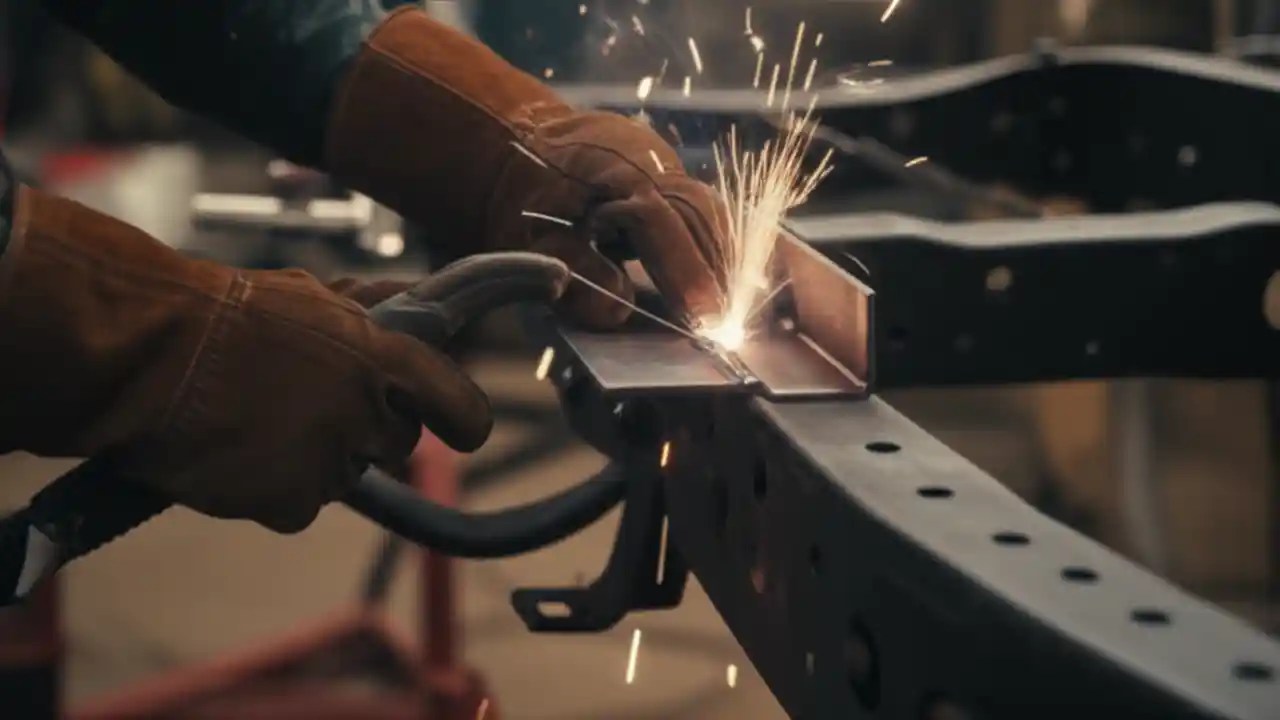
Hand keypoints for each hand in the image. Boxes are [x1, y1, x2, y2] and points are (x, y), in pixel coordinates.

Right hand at [0, 186, 491, 532]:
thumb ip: (372, 311)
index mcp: (381, 356)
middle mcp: (365, 409)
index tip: (462, 428)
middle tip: (313, 405)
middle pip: (396, 442)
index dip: (462, 418)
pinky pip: (298, 507)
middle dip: (366, 429)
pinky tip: (238, 455)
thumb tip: (415, 302)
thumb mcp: (311, 297)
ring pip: (344, 475)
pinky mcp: (289, 499)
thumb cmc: (223, 315)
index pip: (458, 403)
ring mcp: (329, 457)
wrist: (149, 353)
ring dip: (313, 458)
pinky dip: (272, 491)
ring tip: (258, 420)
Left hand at [325, 8, 727, 329]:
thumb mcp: (530, 241)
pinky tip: (715, 283)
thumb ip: (573, 273)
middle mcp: (648, 159)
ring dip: (718, 262)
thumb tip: (619, 311)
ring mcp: (665, 162)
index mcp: (610, 168)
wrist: (528, 142)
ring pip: (707, 213)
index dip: (684, 270)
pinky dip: (712, 248)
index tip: (703, 317)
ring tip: (720, 312)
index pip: (658, 221)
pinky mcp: (674, 174)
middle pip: (696, 216)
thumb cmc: (526, 198)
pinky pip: (705, 212)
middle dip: (711, 274)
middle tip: (720, 328)